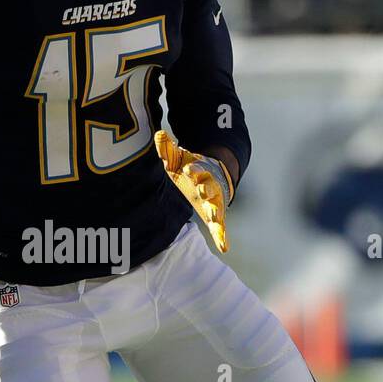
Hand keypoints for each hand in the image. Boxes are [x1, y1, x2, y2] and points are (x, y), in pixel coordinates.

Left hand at [154, 129, 232, 253]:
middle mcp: (209, 187)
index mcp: (200, 172)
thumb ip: (168, 148)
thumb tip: (158, 133)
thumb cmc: (190, 168)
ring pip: (216, 207)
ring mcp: (213, 202)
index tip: (188, 169)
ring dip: (216, 213)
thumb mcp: (178, 158)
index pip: (197, 169)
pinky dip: (222, 237)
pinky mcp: (215, 215)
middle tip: (203, 191)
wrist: (213, 175)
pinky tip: (224, 248)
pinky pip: (220, 228)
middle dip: (206, 189)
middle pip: (209, 188)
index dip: (194, 169)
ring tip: (215, 219)